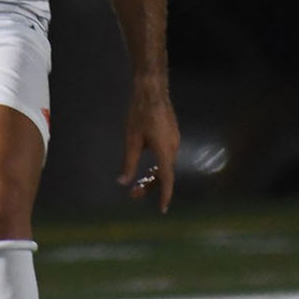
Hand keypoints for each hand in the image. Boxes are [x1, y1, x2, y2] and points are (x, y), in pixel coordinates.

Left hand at [115, 81, 180, 213]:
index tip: (162, 209)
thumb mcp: (131, 139)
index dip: (164, 195)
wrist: (151, 89)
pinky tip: (146, 166)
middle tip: (134, 195)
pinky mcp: (173, 134)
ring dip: (154, 175)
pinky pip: (167, 155)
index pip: (167, 178)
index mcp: (165, 150)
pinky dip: (158, 165)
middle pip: (165, 174)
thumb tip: (123, 182)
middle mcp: (174, 146)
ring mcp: (175, 139)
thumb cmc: (139, 113)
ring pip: (166, 165)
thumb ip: (129, 163)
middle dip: (151, 186)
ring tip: (138, 184)